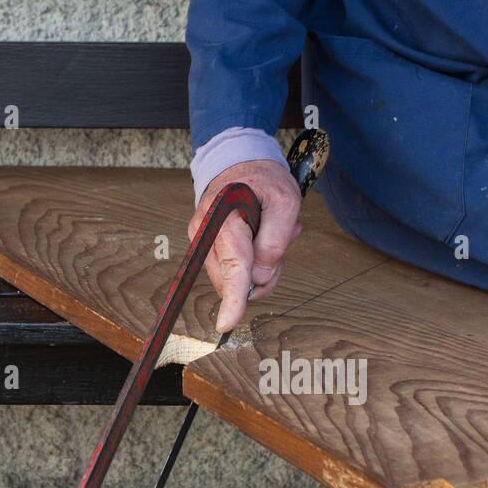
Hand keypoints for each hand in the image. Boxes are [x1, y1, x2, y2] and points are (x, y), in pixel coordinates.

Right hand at [188, 159, 301, 332]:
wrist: (239, 163)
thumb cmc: (263, 180)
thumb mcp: (285, 202)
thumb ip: (275, 240)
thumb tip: (259, 276)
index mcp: (223, 219)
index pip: (232, 266)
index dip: (233, 298)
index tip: (227, 324)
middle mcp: (204, 234)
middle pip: (235, 280)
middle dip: (264, 273)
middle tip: (283, 239)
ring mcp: (201, 242)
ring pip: (234, 279)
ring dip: (259, 266)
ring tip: (270, 233)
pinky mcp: (205, 249)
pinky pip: (231, 270)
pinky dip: (250, 261)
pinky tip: (258, 237)